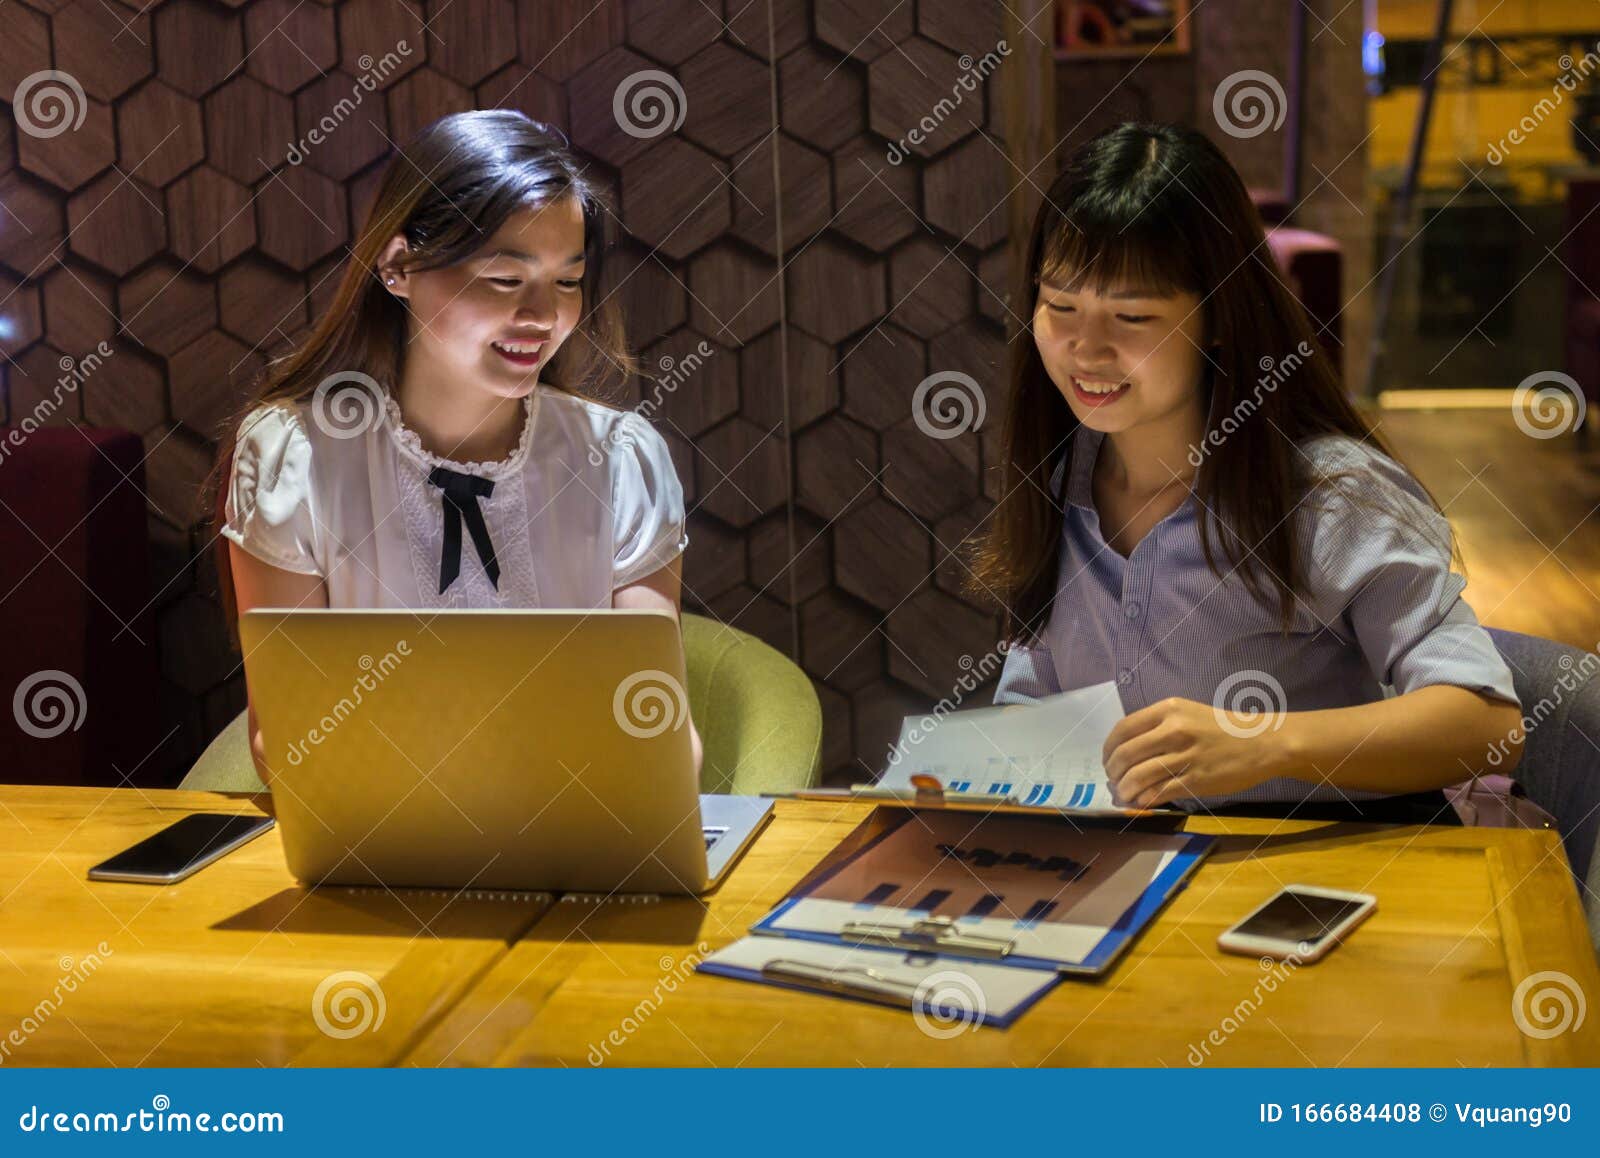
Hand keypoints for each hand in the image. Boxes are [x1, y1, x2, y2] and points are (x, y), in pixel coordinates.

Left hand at [1101, 697, 1279, 807]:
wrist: (1262, 742)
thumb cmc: (1222, 728)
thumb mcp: (1187, 713)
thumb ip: (1158, 726)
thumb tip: (1126, 749)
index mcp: (1168, 710)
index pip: (1123, 729)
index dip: (1109, 748)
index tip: (1108, 760)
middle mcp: (1173, 730)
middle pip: (1126, 754)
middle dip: (1113, 771)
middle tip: (1113, 780)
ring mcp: (1185, 756)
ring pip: (1138, 776)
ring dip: (1124, 788)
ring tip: (1123, 793)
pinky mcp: (1196, 780)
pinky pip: (1158, 793)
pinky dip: (1143, 800)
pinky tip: (1140, 802)